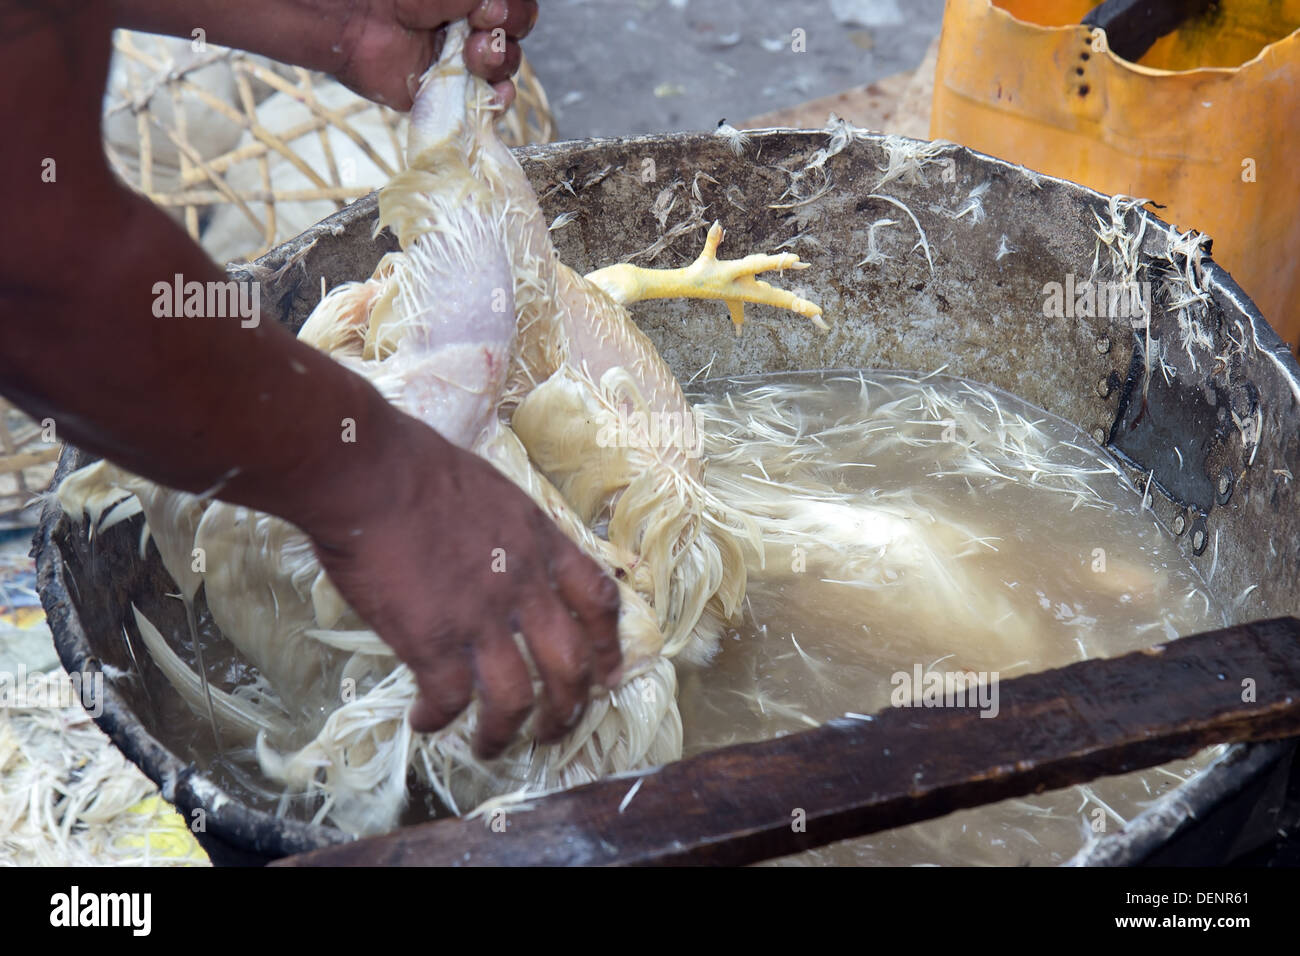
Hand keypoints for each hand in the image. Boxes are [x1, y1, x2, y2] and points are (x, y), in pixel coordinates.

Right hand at [306, 412, 621, 757]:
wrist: (370, 473)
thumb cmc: (417, 467)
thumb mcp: (493, 492)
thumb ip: (509, 534)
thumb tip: (500, 558)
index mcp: (541, 544)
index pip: (599, 600)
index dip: (608, 644)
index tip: (607, 672)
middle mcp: (524, 586)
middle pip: (570, 665)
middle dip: (569, 709)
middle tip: (554, 730)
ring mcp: (482, 618)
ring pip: (515, 699)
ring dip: (504, 732)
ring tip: (489, 747)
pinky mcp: (433, 641)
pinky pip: (449, 700)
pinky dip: (438, 719)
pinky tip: (424, 721)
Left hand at [333, 0, 538, 108]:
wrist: (356, 20)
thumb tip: (498, 12)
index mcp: (471, 0)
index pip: (515, 6)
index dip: (512, 10)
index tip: (486, 8)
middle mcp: (467, 26)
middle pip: (515, 35)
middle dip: (505, 33)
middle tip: (475, 28)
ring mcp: (460, 60)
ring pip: (505, 67)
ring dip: (498, 61)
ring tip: (471, 56)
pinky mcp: (448, 92)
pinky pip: (486, 103)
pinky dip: (497, 101)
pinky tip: (494, 92)